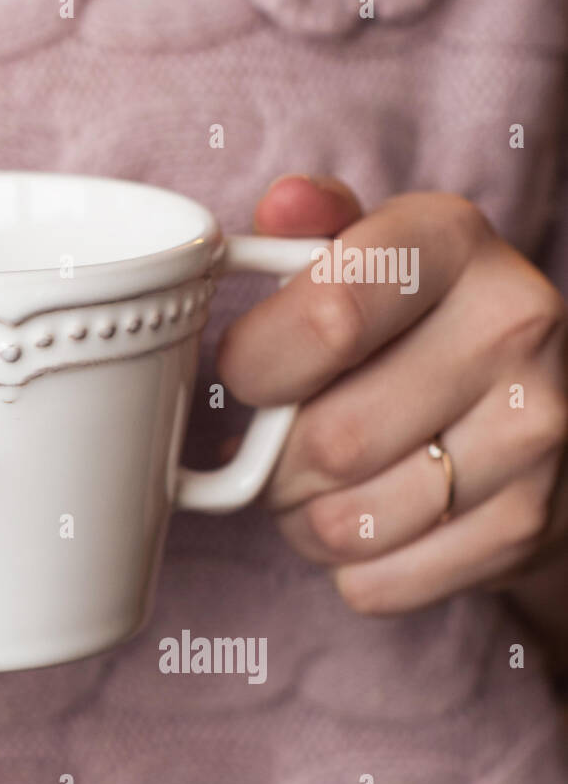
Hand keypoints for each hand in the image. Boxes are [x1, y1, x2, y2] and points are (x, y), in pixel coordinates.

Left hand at [218, 177, 567, 614]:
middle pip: (327, 441)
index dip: (254, 366)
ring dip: (302, 519)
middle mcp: (513, 326)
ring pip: (345, 522)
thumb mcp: (371, 253)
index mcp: (452, 241)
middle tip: (278, 446)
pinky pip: (376, 580)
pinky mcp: (529, 524)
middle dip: (272, 462)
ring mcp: (535, 431)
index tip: (248, 375)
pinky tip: (371, 522)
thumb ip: (318, 230)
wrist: (532, 400)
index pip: (322, 321)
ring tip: (321, 484)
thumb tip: (286, 203)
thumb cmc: (414, 321)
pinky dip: (347, 566)